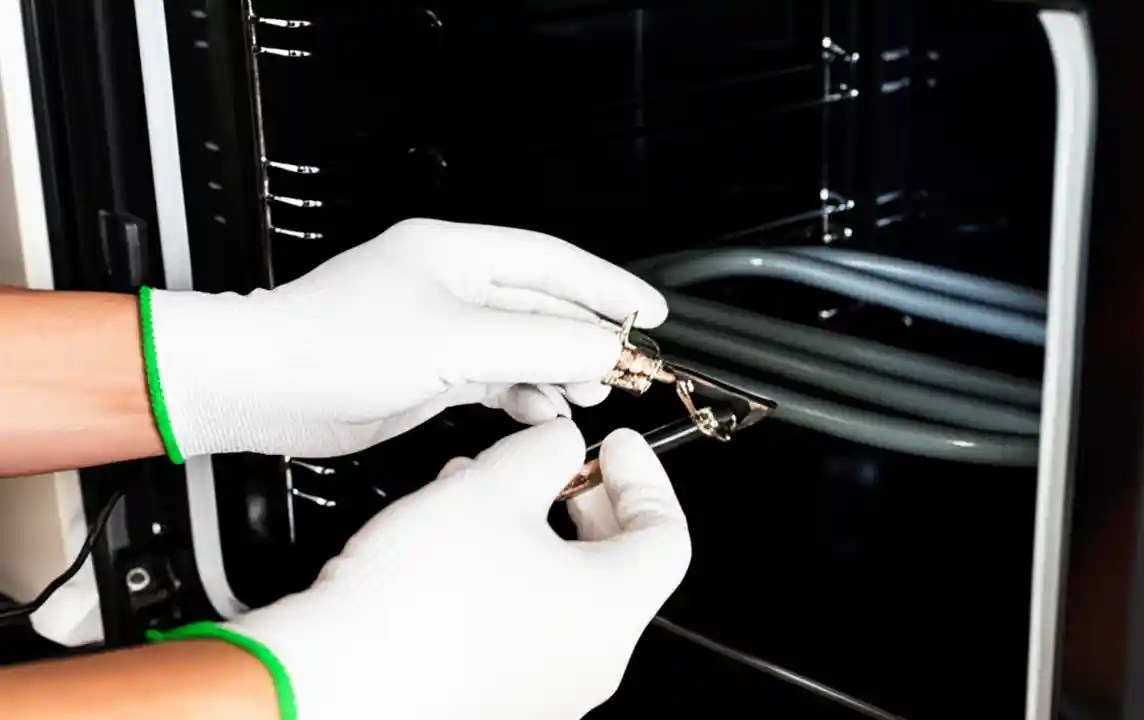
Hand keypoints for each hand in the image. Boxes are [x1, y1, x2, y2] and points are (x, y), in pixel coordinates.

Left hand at [144, 219, 666, 458]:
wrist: (261, 390)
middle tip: (626, 369)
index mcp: (457, 253)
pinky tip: (542, 412)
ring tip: (587, 397)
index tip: (649, 312)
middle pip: (543, 309)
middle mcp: (451, 287)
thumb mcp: (451, 342)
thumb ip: (534, 345)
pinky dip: (525, 395)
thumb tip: (598, 348)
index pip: (554, 263)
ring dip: (559, 372)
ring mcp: (440, 331)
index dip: (607, 287)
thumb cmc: (329, 345)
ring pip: (523, 348)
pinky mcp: (430, 372)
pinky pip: (497, 379)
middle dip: (588, 338)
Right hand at [224, 419, 691, 718]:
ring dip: (537, 535)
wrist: (336, 680)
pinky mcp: (498, 702)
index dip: (645, 478)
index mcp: (613, 608)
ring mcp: (546, 693)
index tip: (617, 447)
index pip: (668, 534)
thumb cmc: (415, 600)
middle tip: (562, 468)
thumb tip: (564, 445)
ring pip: (564, 594)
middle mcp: (591, 662)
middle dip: (586, 503)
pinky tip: (459, 546)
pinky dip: (508, 578)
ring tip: (487, 496)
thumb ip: (547, 452)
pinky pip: (524, 629)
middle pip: (619, 567)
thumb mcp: (494, 487)